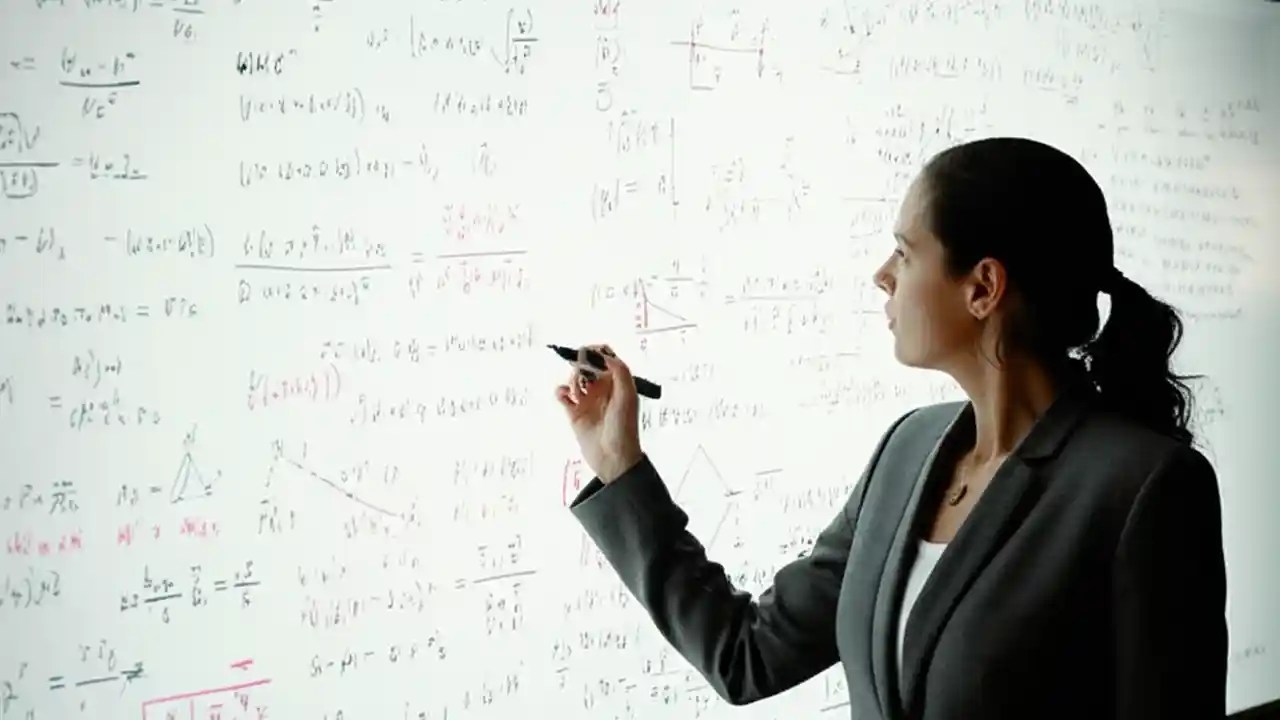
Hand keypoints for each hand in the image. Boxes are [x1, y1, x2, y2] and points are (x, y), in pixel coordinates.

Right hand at [554, 343, 642, 483]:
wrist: (614, 459)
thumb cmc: (625, 428)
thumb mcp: (627, 397)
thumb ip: (620, 372)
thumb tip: (606, 355)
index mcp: (617, 383)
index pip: (605, 358)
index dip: (596, 353)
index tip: (587, 354)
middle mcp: (602, 389)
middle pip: (587, 366)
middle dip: (581, 365)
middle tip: (581, 375)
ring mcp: (588, 401)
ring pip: (574, 379)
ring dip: (573, 380)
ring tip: (577, 394)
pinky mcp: (575, 413)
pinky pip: (563, 395)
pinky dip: (561, 392)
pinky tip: (565, 396)